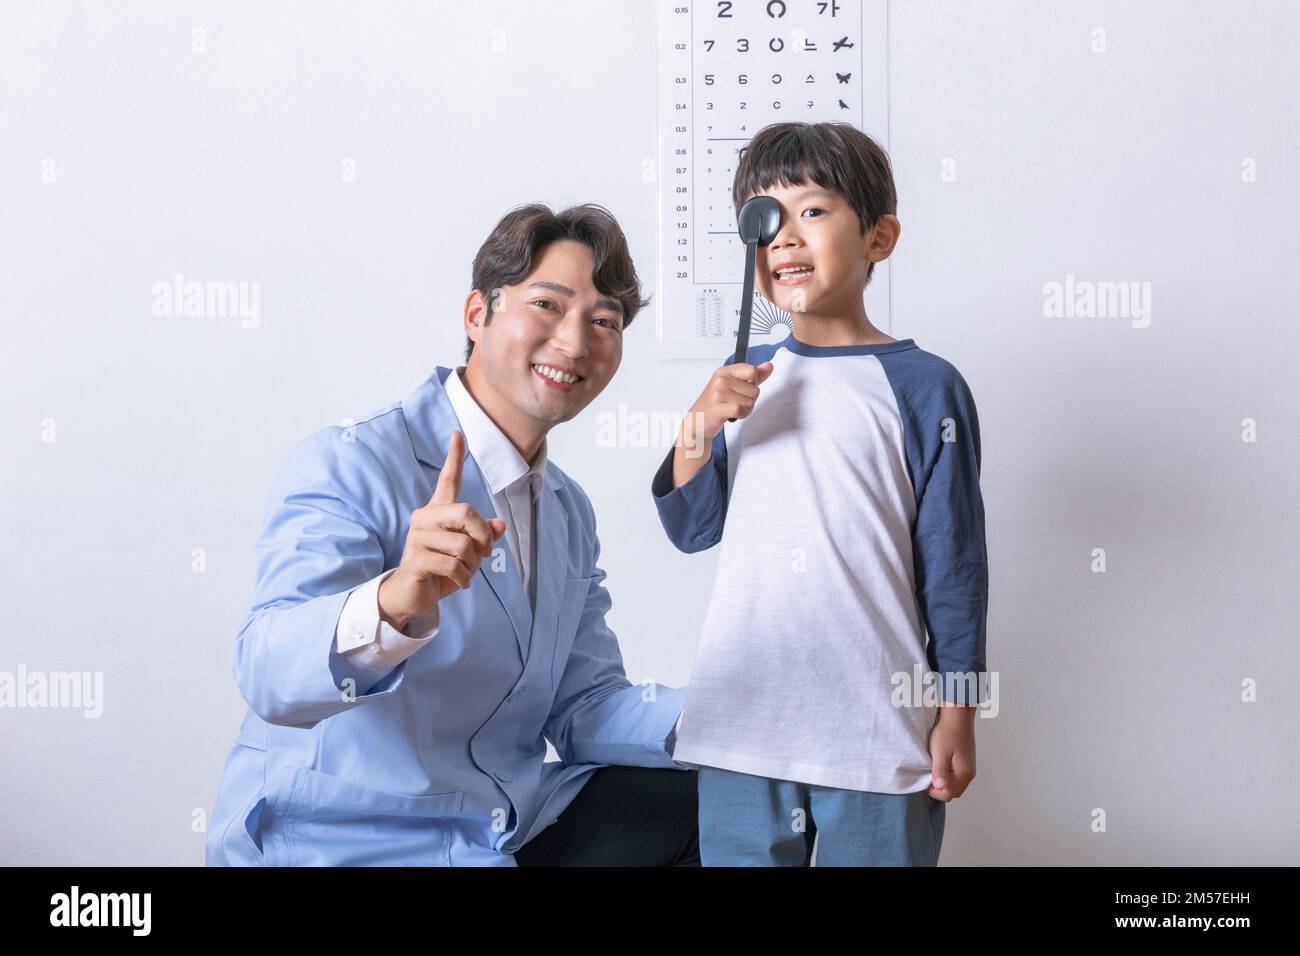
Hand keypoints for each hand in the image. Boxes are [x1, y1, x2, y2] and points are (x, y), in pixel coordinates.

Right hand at [378, 430, 505, 629]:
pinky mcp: (415, 559)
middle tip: (486, 552)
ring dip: (472, 565)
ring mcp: (416, 537)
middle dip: (483, 534)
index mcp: (438, 511)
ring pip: (462, 545)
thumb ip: (483, 536)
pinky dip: (464, 578)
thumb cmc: (442, 569)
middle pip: (465, 512)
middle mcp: (424, 518)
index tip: (458, 433)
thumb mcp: (469, 552)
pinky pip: (452, 565)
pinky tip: (459, 582)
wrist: (414, 595)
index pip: (448, 480)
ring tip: (465, 572)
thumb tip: (500, 524)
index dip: (454, 457)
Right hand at [683, 360, 774, 444]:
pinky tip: (732, 415)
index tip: (742, 389)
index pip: (752, 370)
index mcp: (725, 371)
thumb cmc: (716, 403)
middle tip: (734, 402)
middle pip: (754, 389)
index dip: (753, 383)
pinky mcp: (718, 407)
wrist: (697, 421)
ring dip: (745, 410)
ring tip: (732, 409)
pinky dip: (741, 416)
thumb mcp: (733, 385)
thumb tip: (769, 366)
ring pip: (749, 401)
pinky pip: (741, 410)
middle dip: (749, 400)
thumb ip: (753, 376)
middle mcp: (721, 379)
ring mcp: (718, 393)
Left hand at [927, 707, 976, 800]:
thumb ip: (940, 772)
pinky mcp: (967, 764)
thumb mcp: (940, 753)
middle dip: (939, 789)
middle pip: (953, 793)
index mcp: (963, 773)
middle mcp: (969, 774)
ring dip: (944, 783)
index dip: (934, 791)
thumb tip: (940, 787)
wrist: (957, 718)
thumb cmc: (947, 733)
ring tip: (934, 770)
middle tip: (929, 776)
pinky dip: (949, 777)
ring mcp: (970, 769)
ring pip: (956, 786)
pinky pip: (958, 778)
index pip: (947, 794)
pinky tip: (941, 766)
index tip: (925, 780)